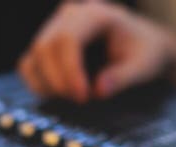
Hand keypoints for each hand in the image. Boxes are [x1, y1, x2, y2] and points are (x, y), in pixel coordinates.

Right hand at [18, 1, 175, 102]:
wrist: (144, 48)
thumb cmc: (146, 54)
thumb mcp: (145, 66)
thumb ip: (124, 77)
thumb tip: (99, 90)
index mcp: (96, 14)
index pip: (68, 39)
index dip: (70, 71)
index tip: (83, 97)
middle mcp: (70, 15)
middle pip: (45, 47)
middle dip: (59, 81)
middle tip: (82, 102)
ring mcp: (55, 28)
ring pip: (33, 57)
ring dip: (48, 85)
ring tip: (76, 99)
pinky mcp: (48, 46)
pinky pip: (29, 65)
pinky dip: (39, 84)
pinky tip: (62, 96)